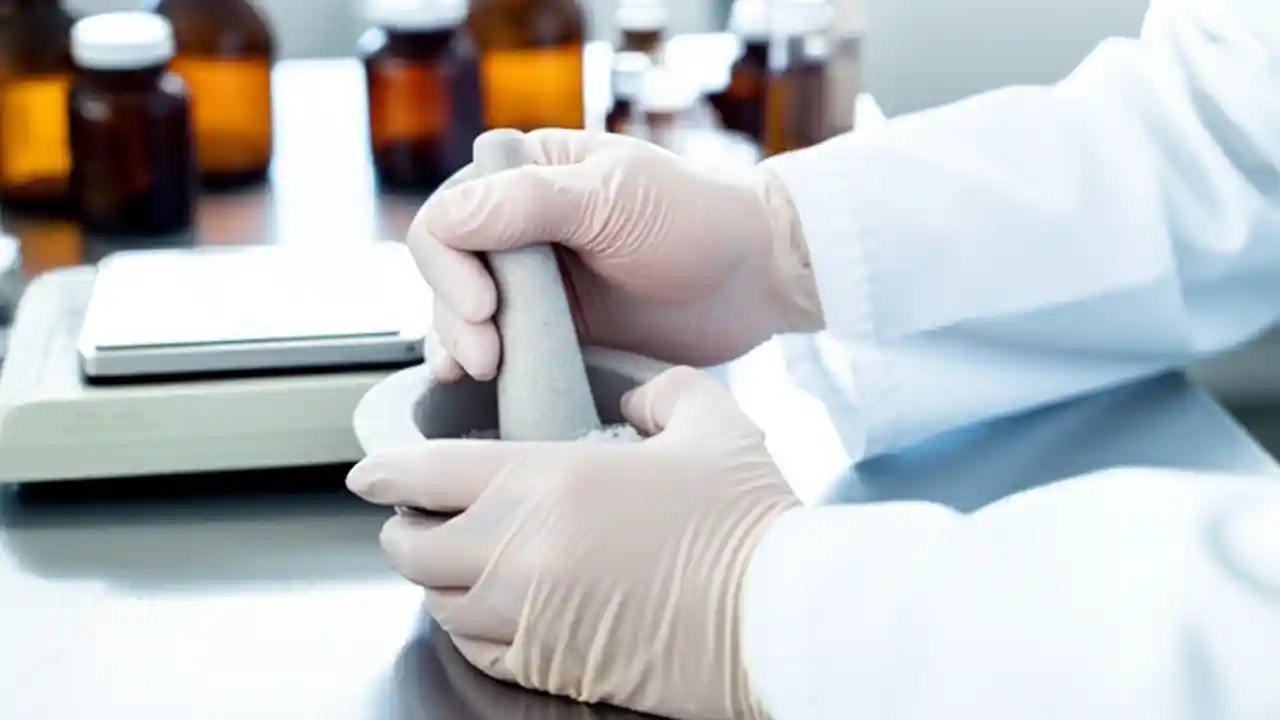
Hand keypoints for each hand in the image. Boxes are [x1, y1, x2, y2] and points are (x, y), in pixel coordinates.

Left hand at [347, 367, 799, 718]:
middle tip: (416, 516)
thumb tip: (635, 396)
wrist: (780, 616)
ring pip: (437, 604)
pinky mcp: (552, 665)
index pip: (428, 475)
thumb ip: (661, 392)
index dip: (386, 471)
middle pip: (413, 548)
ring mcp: (532, 617)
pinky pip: (476, 649)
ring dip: (435, 579)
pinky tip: (488, 609)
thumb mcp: (711, 423)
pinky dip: (467, 625)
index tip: (369, 472)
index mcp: (551, 483)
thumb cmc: (748, 523)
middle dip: (404, 529)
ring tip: (453, 560)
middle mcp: (523, 554)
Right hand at [410, 129, 822, 380]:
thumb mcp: (611, 197)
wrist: (754, 280)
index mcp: (524, 176)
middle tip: (486, 357)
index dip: (449, 267)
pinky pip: (505, 351)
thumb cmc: (693, 219)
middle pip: (447, 276)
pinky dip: (488, 370)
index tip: (484, 305)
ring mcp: (538, 285)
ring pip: (466, 319)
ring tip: (484, 372)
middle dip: (455, 318)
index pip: (447, 219)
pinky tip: (482, 385)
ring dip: (462, 347)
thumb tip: (447, 218)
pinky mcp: (558, 332)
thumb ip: (527, 203)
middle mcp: (520, 229)